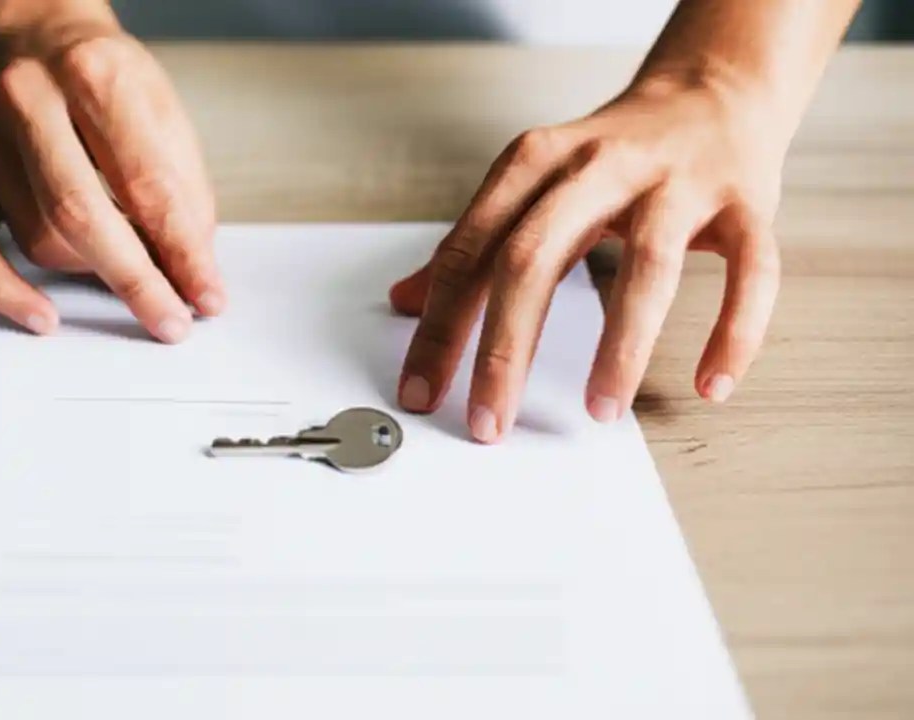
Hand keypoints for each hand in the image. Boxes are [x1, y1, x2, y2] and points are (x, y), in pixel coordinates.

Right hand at [0, 18, 219, 341]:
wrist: (32, 33)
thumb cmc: (104, 78)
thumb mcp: (162, 111)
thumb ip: (180, 189)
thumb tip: (190, 272)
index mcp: (95, 74)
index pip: (144, 181)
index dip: (181, 250)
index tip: (206, 296)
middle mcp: (29, 98)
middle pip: (80, 213)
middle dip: (135, 280)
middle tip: (171, 322)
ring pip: (39, 236)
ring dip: (91, 269)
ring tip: (126, 265)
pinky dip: (4, 289)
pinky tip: (43, 316)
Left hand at [391, 74, 784, 441]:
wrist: (707, 93)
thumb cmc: (608, 155)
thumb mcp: (528, 185)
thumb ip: (471, 244)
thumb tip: (405, 301)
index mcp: (535, 162)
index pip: (471, 251)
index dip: (439, 326)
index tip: (420, 390)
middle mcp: (600, 165)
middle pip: (537, 256)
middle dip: (505, 348)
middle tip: (489, 421)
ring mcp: (677, 182)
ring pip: (648, 265)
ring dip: (620, 347)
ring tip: (599, 411)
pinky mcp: (746, 202)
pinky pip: (750, 271)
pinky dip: (734, 330)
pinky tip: (710, 384)